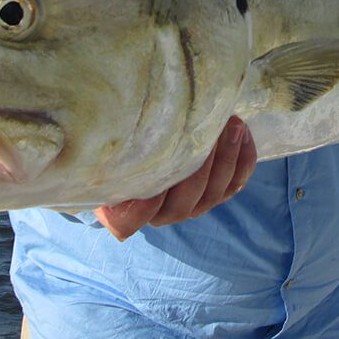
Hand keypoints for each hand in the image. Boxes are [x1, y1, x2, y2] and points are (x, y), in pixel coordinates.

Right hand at [94, 116, 255, 240]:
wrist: (139, 144)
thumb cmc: (117, 145)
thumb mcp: (105, 146)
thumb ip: (105, 145)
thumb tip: (96, 116)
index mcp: (124, 211)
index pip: (129, 221)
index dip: (142, 204)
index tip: (153, 170)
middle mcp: (161, 214)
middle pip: (183, 203)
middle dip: (200, 166)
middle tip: (209, 130)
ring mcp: (191, 205)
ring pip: (214, 194)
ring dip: (226, 158)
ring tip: (232, 124)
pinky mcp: (215, 192)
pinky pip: (235, 184)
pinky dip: (243, 160)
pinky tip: (243, 133)